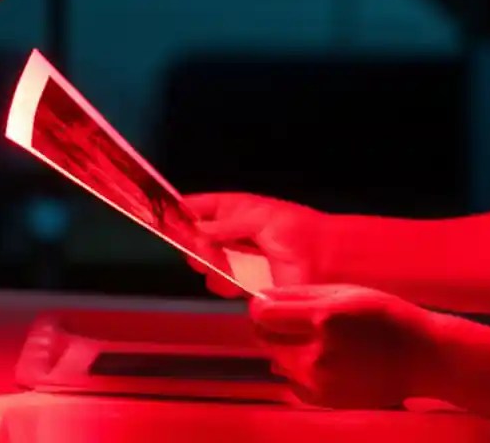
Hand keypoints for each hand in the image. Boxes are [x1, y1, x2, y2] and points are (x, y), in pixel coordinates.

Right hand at [184, 192, 327, 297]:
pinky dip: (224, 283)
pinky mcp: (243, 282)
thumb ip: (226, 225)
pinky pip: (219, 283)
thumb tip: (197, 231)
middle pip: (193, 237)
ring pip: (203, 262)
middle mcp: (230, 232)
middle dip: (194, 244)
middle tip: (203, 250)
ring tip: (229, 267)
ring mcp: (235, 257)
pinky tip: (237, 282)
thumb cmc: (296, 231)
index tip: (165, 221)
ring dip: (211, 265)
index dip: (180, 212)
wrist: (324, 262)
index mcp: (234, 208)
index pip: (197, 207)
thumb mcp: (259, 219)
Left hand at [249, 284, 435, 409]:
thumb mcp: (346, 292)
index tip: (268, 304)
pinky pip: (292, 382)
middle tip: (295, 320)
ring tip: (318, 341)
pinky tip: (326, 361)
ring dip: (286, 349)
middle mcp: (318, 352)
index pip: (264, 314)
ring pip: (276, 361)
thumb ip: (300, 294)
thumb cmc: (386, 317)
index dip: (261, 305)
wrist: (422, 358)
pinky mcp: (324, 399)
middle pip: (266, 338)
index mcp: (323, 318)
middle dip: (273, 327)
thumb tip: (262, 297)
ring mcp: (320, 380)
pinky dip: (299, 371)